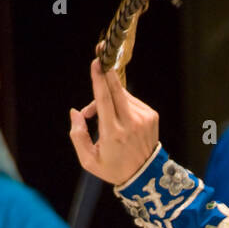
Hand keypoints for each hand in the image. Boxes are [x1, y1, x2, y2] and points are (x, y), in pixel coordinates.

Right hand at [68, 56, 158, 185]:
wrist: (146, 177)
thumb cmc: (113, 168)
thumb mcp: (88, 160)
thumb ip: (78, 135)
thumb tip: (76, 112)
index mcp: (113, 134)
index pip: (104, 100)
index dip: (99, 80)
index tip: (96, 62)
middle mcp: (130, 123)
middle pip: (116, 89)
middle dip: (106, 70)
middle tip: (100, 50)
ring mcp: (144, 118)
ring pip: (122, 95)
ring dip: (108, 98)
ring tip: (102, 117)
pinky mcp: (152, 116)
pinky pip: (131, 101)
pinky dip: (122, 104)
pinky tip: (120, 120)